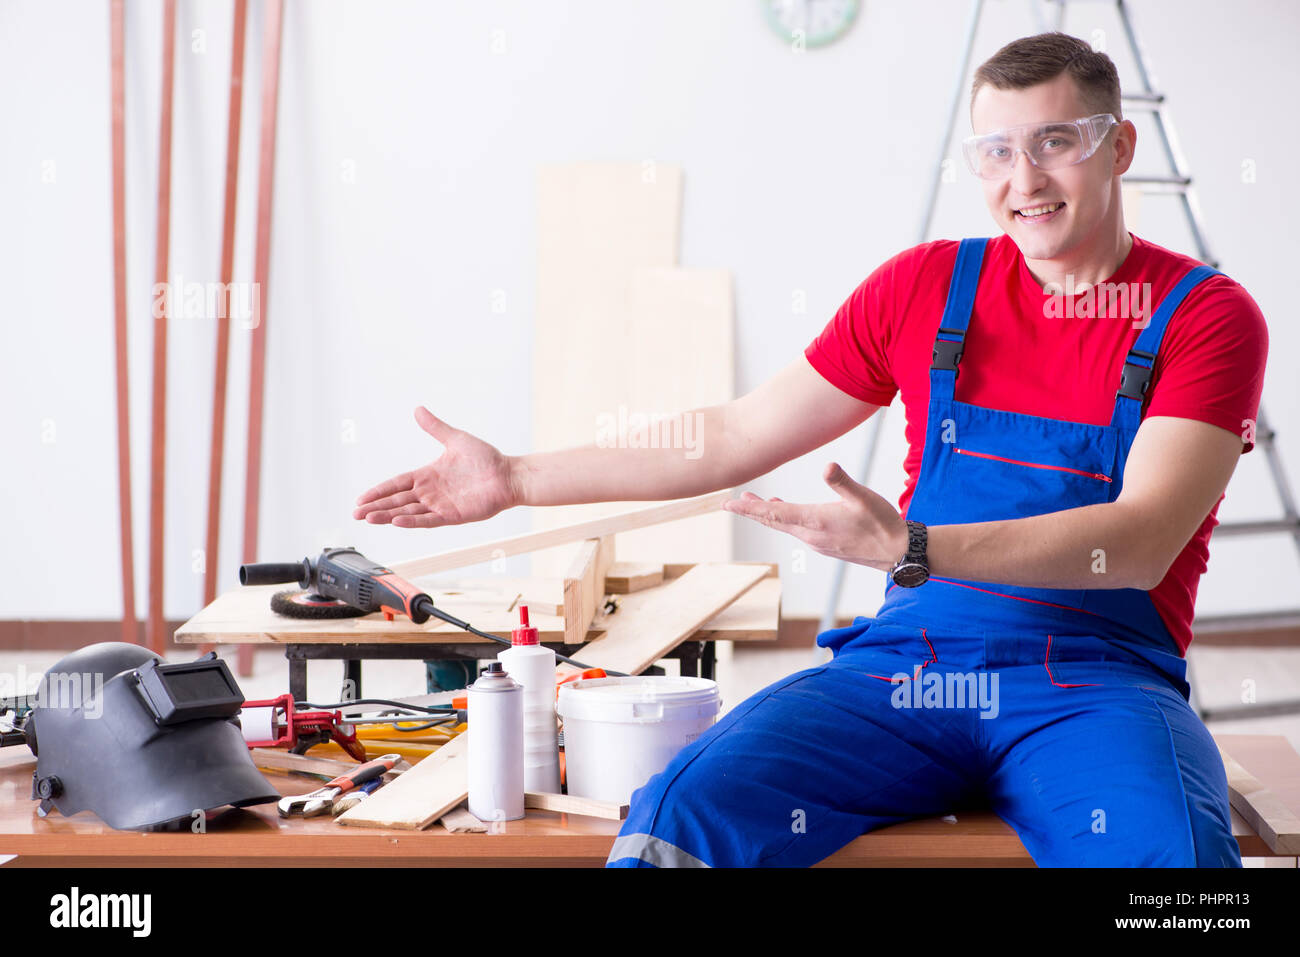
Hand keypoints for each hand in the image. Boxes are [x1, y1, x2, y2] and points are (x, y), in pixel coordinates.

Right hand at [352, 407, 518, 527]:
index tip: (361, 498)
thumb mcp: (455, 439)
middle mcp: (431, 492)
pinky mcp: (453, 515)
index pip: (396, 484)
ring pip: (408, 512)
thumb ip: (435, 427)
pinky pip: (428, 520)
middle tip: (355, 513)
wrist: (509, 475)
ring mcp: (440, 505)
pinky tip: (397, 521)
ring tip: (369, 518)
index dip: (379, 491)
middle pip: (397, 501)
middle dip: (376, 507)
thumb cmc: (486, 459)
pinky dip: (412, 521)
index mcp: (428, 475)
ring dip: (388, 515)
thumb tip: (418, 409)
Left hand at [721, 462, 907, 570]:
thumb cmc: (883, 523)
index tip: (728, 504)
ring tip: (753, 503)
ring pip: (786, 526)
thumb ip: (843, 482)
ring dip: (769, 515)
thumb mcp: (864, 497)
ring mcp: (818, 542)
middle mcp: (811, 535)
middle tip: (732, 503)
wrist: (899, 552)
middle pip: (774, 522)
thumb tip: (827, 466)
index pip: (774, 514)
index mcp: (815, 522)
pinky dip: (786, 520)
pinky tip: (785, 512)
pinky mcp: (826, 545)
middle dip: (752, 511)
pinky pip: (798, 531)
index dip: (749, 509)